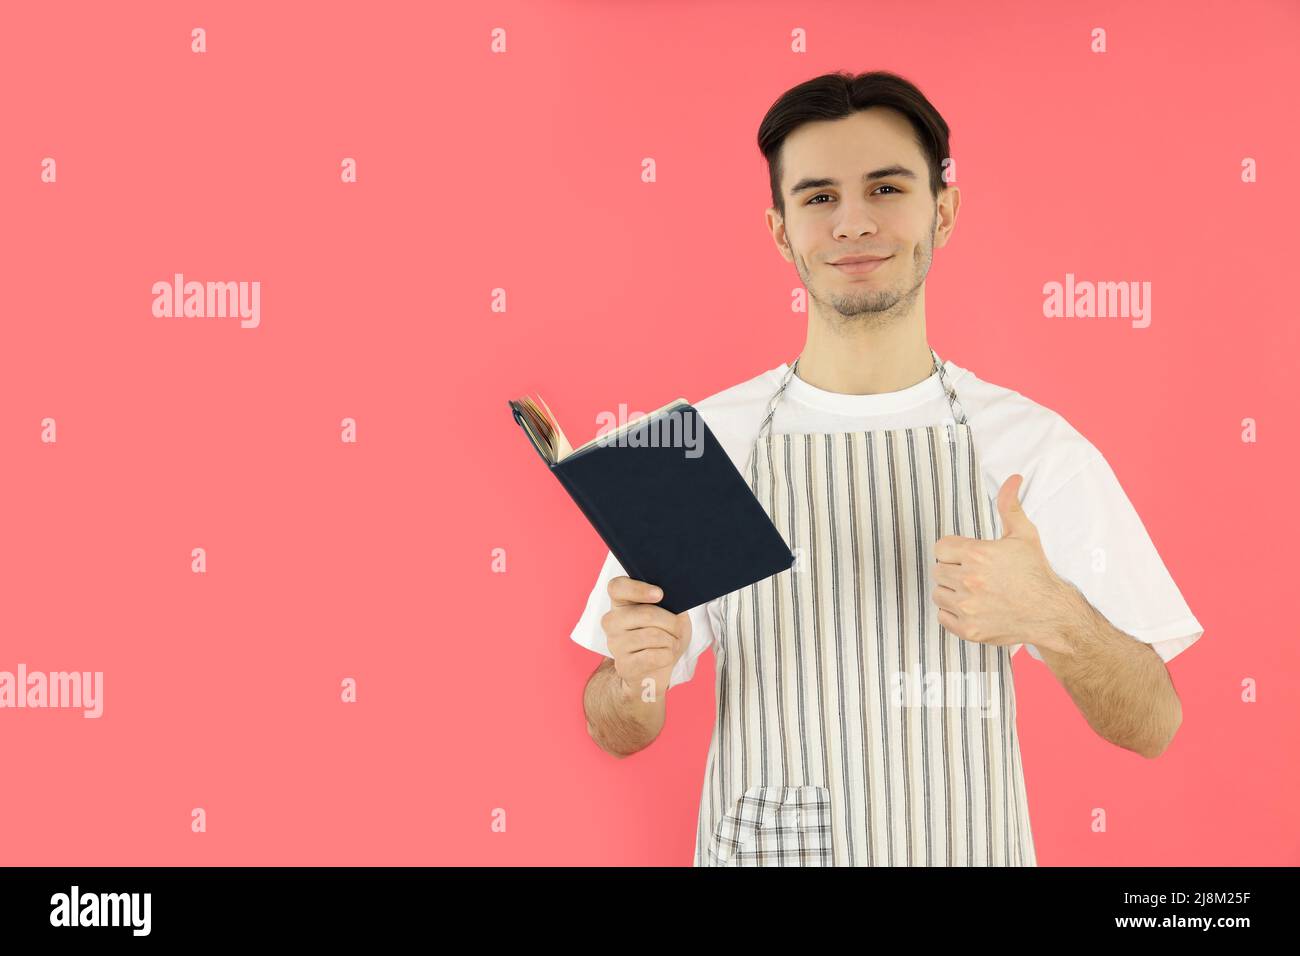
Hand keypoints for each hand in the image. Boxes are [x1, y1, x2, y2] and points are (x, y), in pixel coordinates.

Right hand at [601, 576, 692, 700]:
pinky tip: (664, 657)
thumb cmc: (663, 637)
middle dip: (672, 623)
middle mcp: (612, 621)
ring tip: (671, 644)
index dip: (638, 589)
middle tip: (678, 629)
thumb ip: (669, 602)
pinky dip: (668, 656)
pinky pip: (654, 656)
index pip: (617, 587)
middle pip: (647, 613)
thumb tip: (676, 597)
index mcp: (621, 602)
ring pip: (654, 635)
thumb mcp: (670, 614)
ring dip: (672, 641)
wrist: (654, 672)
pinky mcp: (623, 665)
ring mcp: (615, 643)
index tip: (660, 594)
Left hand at [931, 474, 1072, 652]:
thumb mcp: (1024, 535)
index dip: (953, 551)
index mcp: (977, 555)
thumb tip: (1013, 479)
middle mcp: (969, 581)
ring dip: (951, 592)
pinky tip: (974, 608)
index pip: (940, 548)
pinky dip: (953, 614)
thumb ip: (1010, 506)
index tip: (968, 557)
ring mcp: (967, 608)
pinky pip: (942, 617)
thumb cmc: (1036, 572)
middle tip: (974, 575)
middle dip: (953, 571)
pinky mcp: (968, 630)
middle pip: (937, 571)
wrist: (1051, 613)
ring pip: (938, 594)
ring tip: (975, 591)